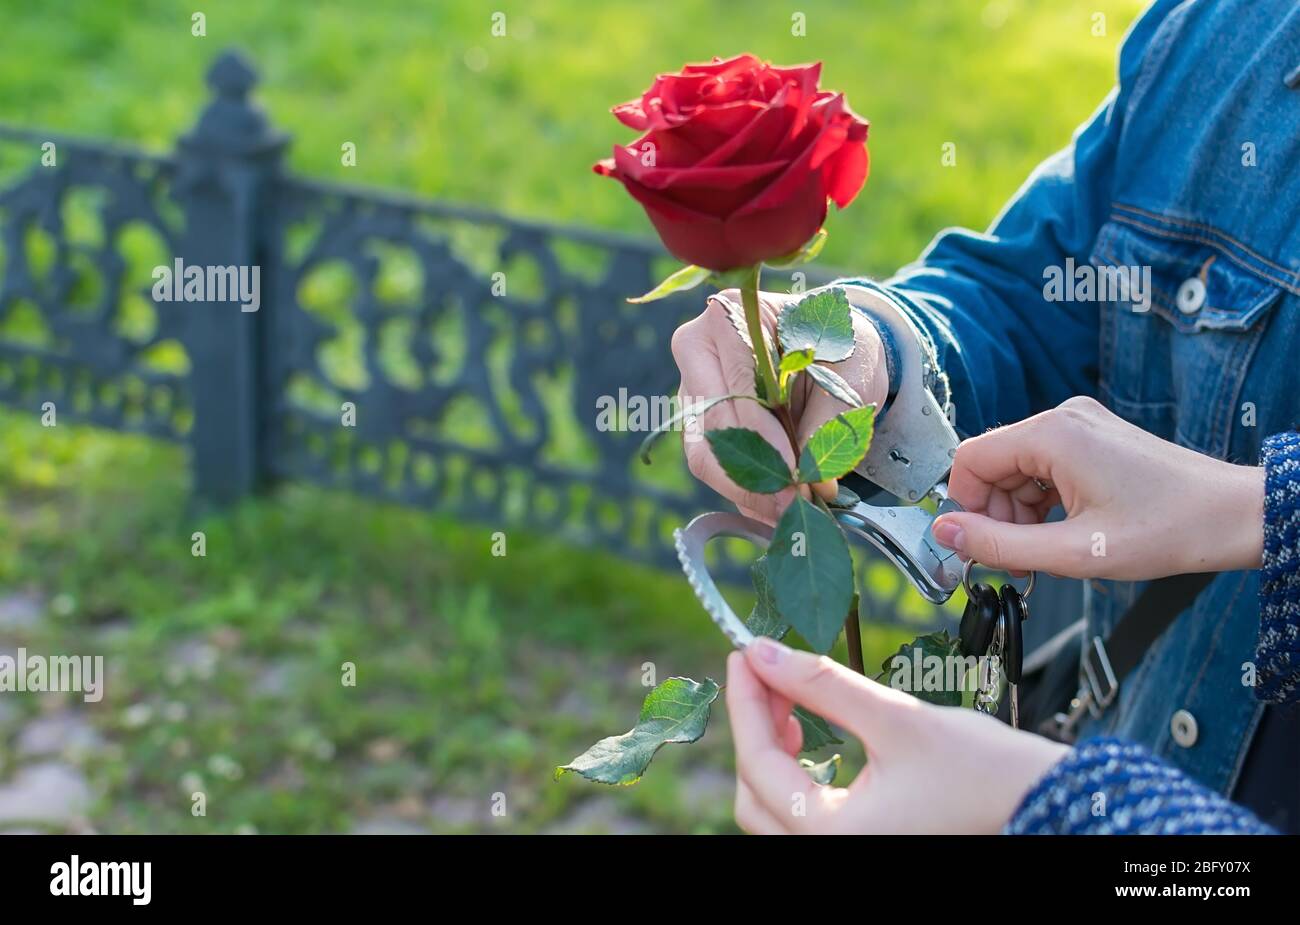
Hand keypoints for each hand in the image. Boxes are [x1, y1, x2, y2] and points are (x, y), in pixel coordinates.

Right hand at [671, 289, 888, 522]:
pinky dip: (744, 491)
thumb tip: (815, 478)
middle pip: (711, 427)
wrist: (830, 349)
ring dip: (746, 490)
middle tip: (795, 505)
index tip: (797, 478)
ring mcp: (691, 388)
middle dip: (755, 474)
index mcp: (729, 317)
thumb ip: (830, 419)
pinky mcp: (696, 421)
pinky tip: (775, 507)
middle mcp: (697, 350)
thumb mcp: (849, 369)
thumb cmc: (837, 346)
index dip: (765, 440)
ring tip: (788, 512)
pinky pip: (712, 466)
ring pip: (703, 454)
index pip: (737, 389)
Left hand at [725, 637, 1068, 833]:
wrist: (1048, 807)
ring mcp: (845, 851)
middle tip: (766, 672)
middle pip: (753, 795)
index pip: (757, 763)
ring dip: (771, 752)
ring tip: (788, 700)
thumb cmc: (985, 773)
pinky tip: (808, 734)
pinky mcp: (862, 842)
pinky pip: (801, 815)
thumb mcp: (898, 717)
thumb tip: (765, 654)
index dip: (746, 700)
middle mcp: (829, 853)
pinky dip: (794, 773)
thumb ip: (823, 685)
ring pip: (772, 808)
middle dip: (754, 728)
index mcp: (832, 835)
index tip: (744, 653)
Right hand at [931, 396, 1263, 579]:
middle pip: (994, 465)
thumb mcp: (1073, 551)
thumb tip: (945, 533)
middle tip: (1020, 560)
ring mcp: (1081, 426)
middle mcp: (1062, 419)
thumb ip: (999, 544)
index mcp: (1051, 434)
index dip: (966, 506)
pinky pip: (1044, 468)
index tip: (982, 545)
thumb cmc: (1166, 531)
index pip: (970, 459)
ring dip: (1020, 513)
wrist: (1233, 516)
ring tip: (1047, 553)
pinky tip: (1064, 533)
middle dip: (997, 514)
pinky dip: (1043, 503)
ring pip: (1018, 470)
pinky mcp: (1095, 439)